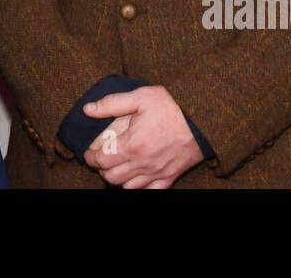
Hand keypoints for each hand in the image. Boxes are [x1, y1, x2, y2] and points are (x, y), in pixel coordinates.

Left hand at [81, 85, 203, 188]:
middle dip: (102, 169)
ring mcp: (156, 173)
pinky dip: (138, 188)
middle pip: (111, 177)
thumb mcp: (141, 96)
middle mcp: (142, 163)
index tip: (89, 152)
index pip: (102, 159)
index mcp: (132, 145)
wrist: (202, 120)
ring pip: (127, 187)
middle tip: (101, 158)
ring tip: (116, 168)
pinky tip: (135, 179)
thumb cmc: (172, 107)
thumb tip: (88, 109)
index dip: (90, 157)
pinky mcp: (169, 177)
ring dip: (117, 179)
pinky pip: (149, 192)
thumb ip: (112, 103)